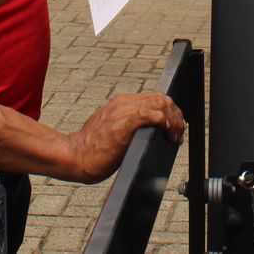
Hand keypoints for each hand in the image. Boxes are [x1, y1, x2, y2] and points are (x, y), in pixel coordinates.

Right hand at [61, 92, 186, 182]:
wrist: (75, 156)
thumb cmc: (91, 148)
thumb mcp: (111, 129)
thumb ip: (127, 125)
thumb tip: (146, 131)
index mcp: (121, 103)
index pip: (155, 98)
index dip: (170, 111)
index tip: (175, 127)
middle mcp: (124, 104)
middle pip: (162, 98)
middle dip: (176, 115)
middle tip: (178, 134)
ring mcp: (123, 113)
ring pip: (160, 104)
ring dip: (173, 120)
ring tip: (175, 137)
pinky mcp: (123, 125)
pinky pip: (149, 115)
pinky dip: (163, 121)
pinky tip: (166, 132)